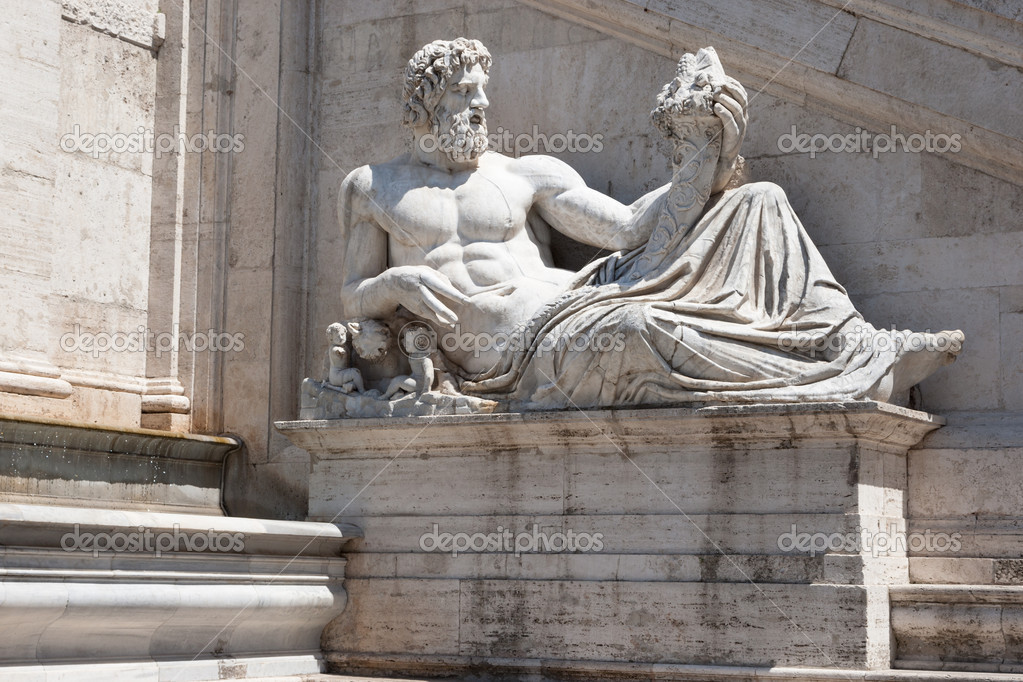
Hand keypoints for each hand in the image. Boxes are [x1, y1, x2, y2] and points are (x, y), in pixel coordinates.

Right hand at [385, 266, 469, 325]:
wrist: (393, 283)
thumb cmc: (417, 275)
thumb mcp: (428, 271)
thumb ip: (442, 279)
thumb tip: (453, 290)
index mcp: (425, 278)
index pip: (441, 287)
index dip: (454, 294)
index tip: (466, 301)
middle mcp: (420, 290)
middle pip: (432, 301)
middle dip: (443, 311)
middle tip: (456, 318)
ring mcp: (417, 301)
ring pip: (429, 312)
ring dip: (441, 319)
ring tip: (453, 324)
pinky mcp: (416, 309)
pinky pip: (429, 316)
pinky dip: (439, 321)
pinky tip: (449, 325)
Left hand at [710, 76, 747, 192]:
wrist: (715, 162)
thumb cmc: (710, 139)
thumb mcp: (710, 120)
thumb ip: (706, 107)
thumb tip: (691, 92)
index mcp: (738, 111)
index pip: (739, 91)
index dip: (731, 82)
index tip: (718, 77)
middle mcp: (742, 117)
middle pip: (741, 96)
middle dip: (729, 87)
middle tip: (715, 83)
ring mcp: (740, 127)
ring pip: (738, 108)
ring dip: (726, 98)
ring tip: (714, 93)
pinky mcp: (735, 138)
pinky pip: (733, 123)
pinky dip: (725, 114)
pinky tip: (716, 108)